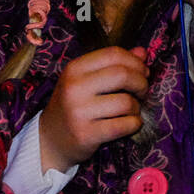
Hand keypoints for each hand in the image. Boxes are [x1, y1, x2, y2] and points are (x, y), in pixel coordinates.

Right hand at [38, 46, 148, 172]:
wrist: (50, 140)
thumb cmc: (73, 107)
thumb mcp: (86, 81)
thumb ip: (112, 65)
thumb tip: (142, 53)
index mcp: (74, 69)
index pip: (113, 54)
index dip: (135, 62)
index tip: (143, 72)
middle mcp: (74, 87)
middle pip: (122, 75)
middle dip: (141, 83)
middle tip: (142, 92)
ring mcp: (79, 112)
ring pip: (126, 102)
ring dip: (137, 108)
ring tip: (131, 112)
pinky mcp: (86, 134)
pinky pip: (124, 125)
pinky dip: (134, 124)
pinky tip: (130, 124)